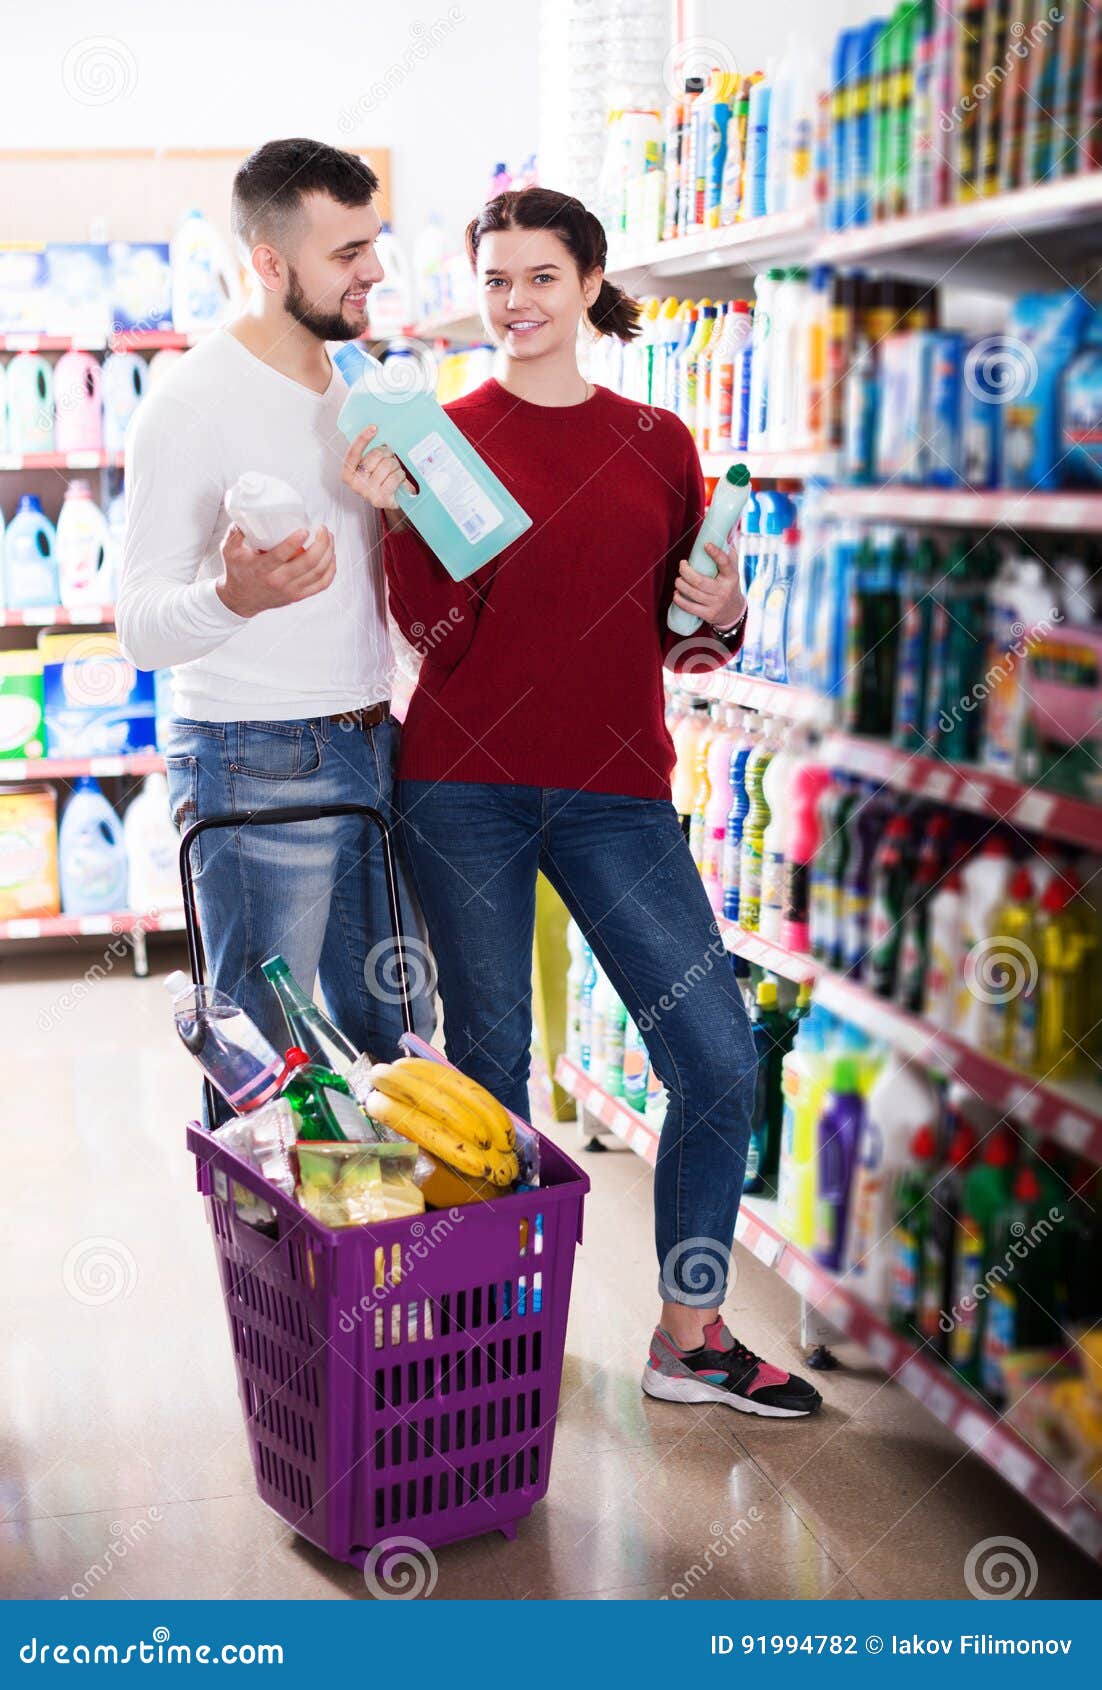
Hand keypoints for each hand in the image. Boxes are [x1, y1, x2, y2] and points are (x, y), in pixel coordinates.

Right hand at [216, 524, 335, 618]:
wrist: (241, 600)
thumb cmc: (237, 571)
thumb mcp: (229, 551)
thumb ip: (236, 531)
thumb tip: (246, 512)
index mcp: (261, 569)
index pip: (281, 556)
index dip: (294, 542)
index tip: (305, 529)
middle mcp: (278, 581)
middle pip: (308, 563)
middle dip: (321, 543)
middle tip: (323, 529)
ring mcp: (291, 590)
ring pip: (318, 572)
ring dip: (328, 553)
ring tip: (329, 538)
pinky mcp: (299, 596)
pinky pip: (322, 584)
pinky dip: (330, 570)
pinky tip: (331, 557)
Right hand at [340, 425, 413, 515]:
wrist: (390, 500)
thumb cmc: (380, 478)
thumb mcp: (370, 465)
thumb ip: (369, 452)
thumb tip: (376, 432)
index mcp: (347, 473)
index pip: (353, 452)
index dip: (363, 438)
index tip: (374, 427)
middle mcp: (355, 484)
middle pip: (375, 455)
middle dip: (387, 452)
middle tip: (390, 456)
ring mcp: (367, 492)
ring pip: (387, 465)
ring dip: (395, 465)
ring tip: (394, 470)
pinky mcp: (381, 499)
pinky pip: (395, 476)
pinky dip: (400, 475)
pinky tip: (398, 479)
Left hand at [673, 542, 745, 630]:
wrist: (733, 610)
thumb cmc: (728, 583)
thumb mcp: (732, 568)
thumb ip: (728, 551)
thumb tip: (725, 530)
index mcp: (731, 576)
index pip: (725, 563)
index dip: (715, 553)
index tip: (706, 545)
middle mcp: (724, 590)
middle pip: (699, 581)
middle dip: (685, 571)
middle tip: (682, 565)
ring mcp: (716, 604)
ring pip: (692, 593)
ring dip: (680, 584)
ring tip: (678, 580)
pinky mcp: (708, 614)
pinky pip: (690, 607)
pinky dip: (679, 600)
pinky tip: (676, 594)